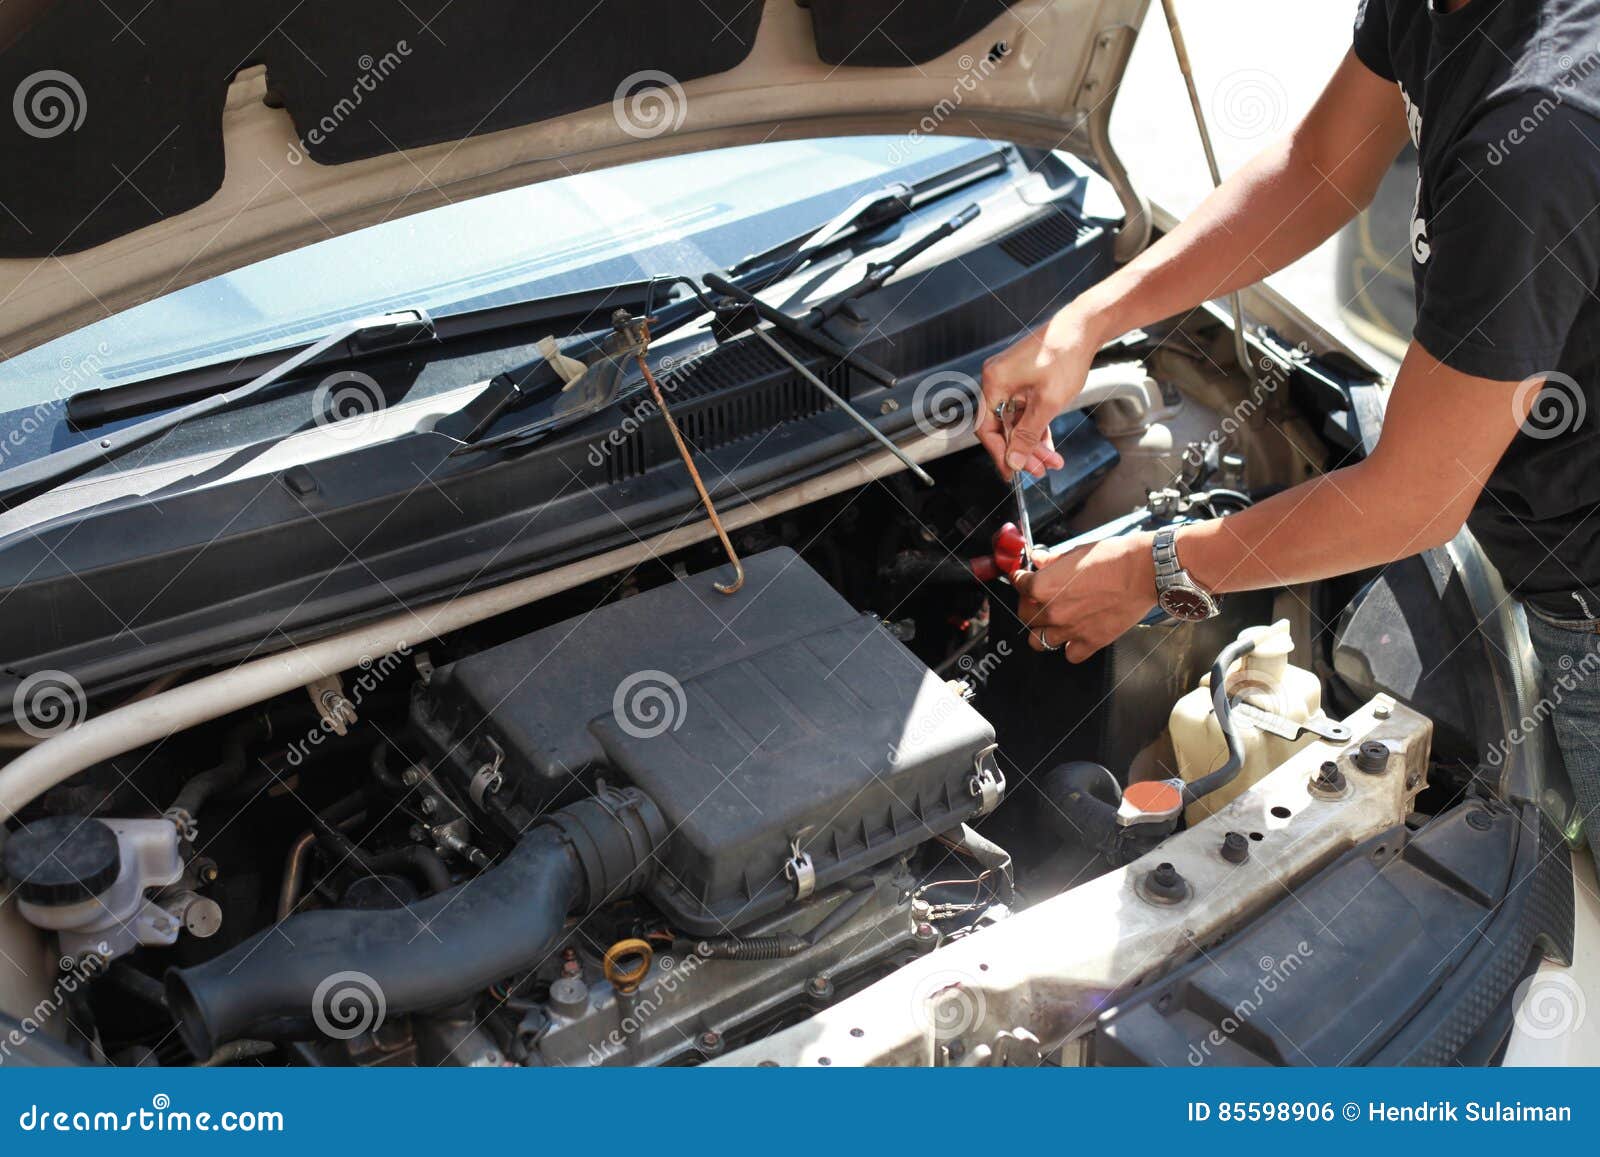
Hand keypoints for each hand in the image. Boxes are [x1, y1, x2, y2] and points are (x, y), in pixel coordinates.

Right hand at [976, 307, 1100, 477]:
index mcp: (994, 382)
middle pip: (1003, 426)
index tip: (1012, 472)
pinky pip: (1025, 409)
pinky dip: (1037, 426)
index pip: (987, 428)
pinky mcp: (1023, 378)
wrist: (1084, 326)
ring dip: (1033, 441)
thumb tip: (1014, 459)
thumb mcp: (1047, 403)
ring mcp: (1010, 379)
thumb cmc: (1065, 354)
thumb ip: (1028, 434)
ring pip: (1017, 421)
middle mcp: (997, 379)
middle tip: (1039, 470)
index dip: (999, 453)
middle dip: (1023, 450)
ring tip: (1051, 461)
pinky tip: (1049, 443)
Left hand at [1014, 531, 1156, 662]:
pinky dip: (1069, 647)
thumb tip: (1039, 559)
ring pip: (1038, 641)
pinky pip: (1069, 654)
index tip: (1023, 577)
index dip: (1020, 578)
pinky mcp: (1090, 642)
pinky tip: (1074, 635)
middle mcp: (1052, 612)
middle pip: (1025, 615)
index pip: (1018, 584)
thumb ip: (1052, 560)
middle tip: (1038, 598)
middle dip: (1028, 604)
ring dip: (1042, 631)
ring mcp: (1070, 630)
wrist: (1144, 572)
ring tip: (1051, 621)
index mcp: (1043, 587)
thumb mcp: (1076, 551)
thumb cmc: (1114, 558)